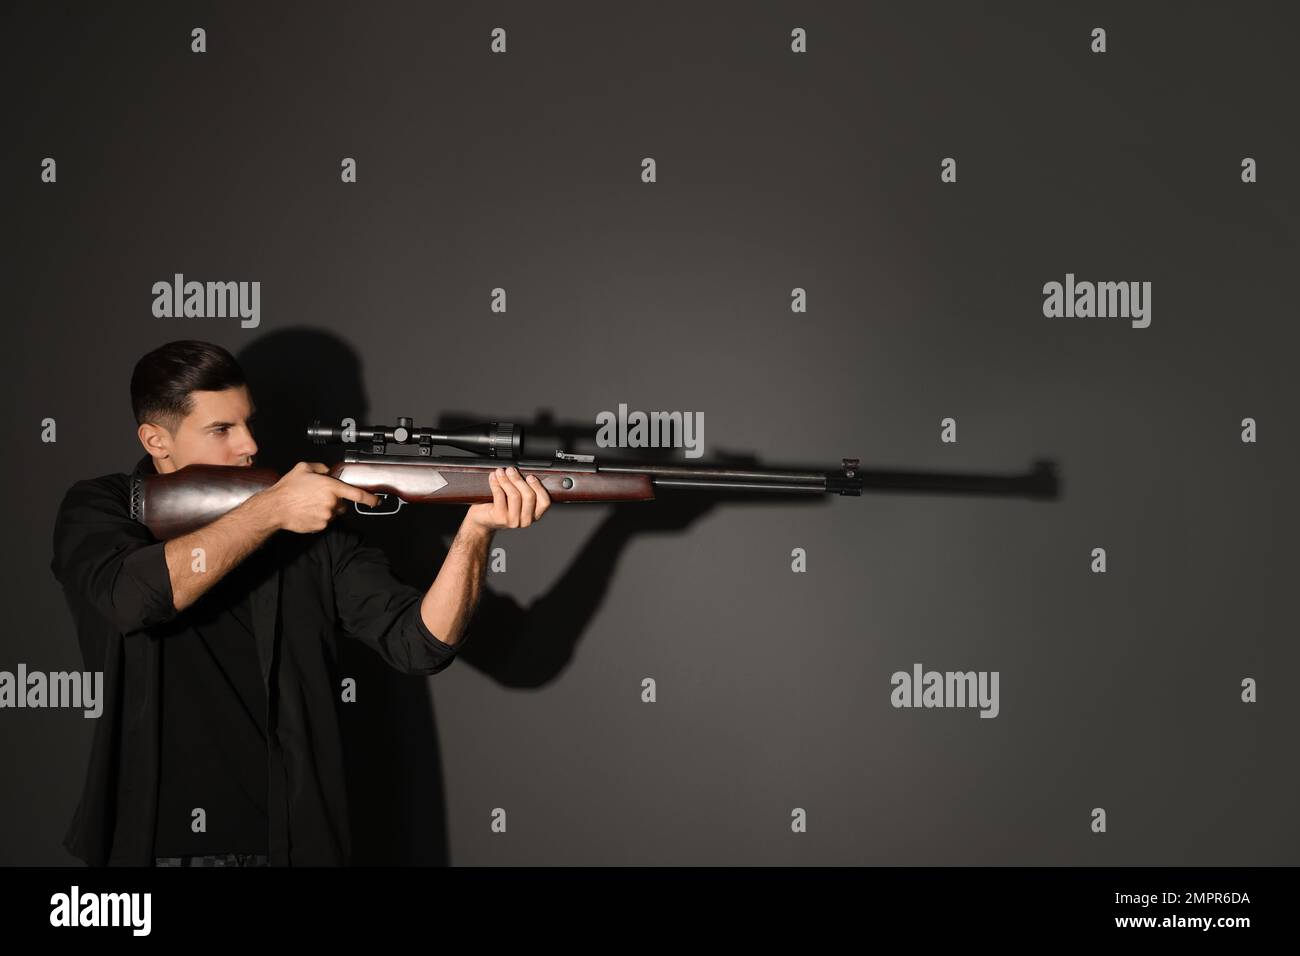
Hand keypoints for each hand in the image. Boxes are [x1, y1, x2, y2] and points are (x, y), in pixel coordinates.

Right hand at [262, 461, 381, 532]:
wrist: (275, 508)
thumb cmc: (288, 489)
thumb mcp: (303, 468)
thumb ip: (321, 467)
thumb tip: (327, 470)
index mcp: (331, 487)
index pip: (357, 494)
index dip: (370, 499)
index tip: (376, 501)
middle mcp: (331, 502)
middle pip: (342, 504)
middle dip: (335, 501)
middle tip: (319, 497)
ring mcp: (326, 516)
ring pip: (333, 514)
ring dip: (326, 509)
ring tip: (309, 504)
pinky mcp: (320, 526)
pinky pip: (325, 522)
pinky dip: (319, 518)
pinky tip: (307, 511)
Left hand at [465, 466, 551, 531]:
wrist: (483, 520)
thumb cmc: (501, 507)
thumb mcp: (517, 501)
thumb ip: (524, 489)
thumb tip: (522, 471)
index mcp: (534, 515)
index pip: (545, 502)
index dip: (538, 487)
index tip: (530, 476)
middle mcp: (526, 520)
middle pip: (529, 496)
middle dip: (519, 479)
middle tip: (511, 470)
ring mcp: (513, 520)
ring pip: (514, 495)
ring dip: (506, 480)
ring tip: (500, 472)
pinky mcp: (500, 518)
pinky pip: (500, 496)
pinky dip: (496, 483)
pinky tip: (493, 477)